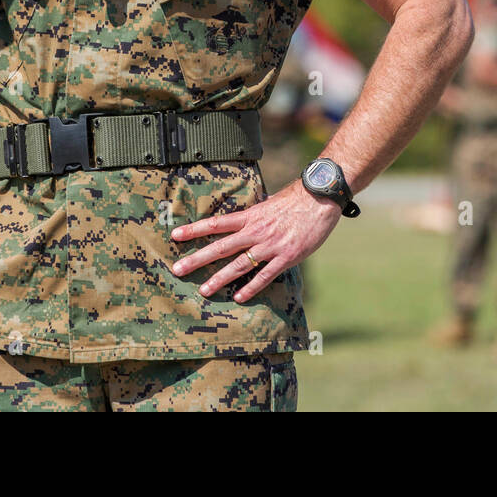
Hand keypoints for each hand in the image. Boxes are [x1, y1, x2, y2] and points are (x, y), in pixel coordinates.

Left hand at [169, 180, 342, 302]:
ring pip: (240, 264)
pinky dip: (252, 287)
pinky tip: (239, 297)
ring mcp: (271, 245)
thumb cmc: (296, 200)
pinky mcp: (287, 256)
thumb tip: (242, 220)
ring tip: (203, 290)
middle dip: (197, 259)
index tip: (175, 235)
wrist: (321, 198)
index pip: (216, 223)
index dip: (194, 229)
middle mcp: (256, 231)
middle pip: (221, 247)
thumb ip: (254, 216)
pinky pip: (266, 275)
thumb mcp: (269, 204)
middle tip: (177, 270)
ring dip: (220, 278)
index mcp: (251, 216)